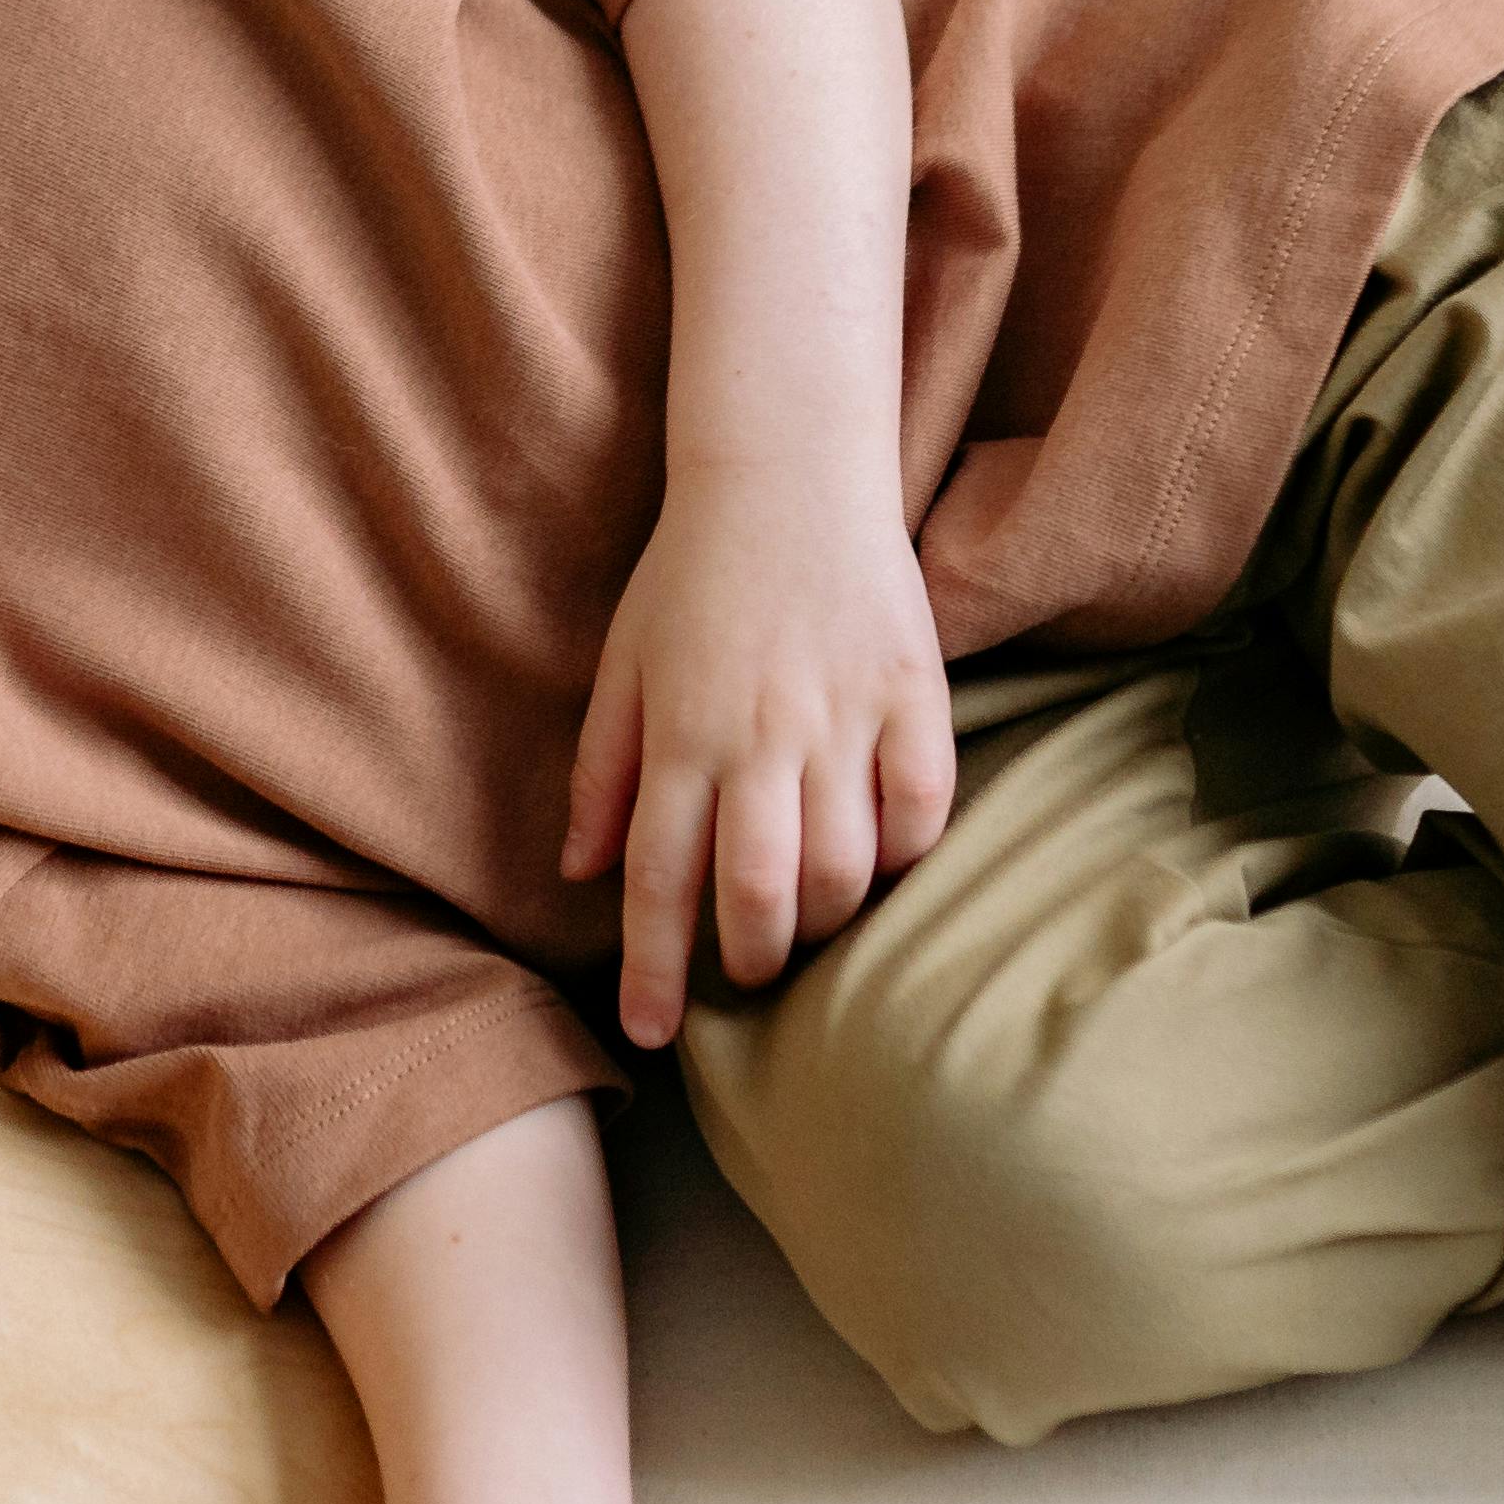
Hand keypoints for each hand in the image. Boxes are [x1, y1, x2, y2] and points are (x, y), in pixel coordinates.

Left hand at [561, 462, 953, 1046]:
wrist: (786, 470)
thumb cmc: (692, 571)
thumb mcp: (623, 663)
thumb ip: (601, 771)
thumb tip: (580, 873)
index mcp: (680, 733)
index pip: (660, 882)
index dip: (654, 972)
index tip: (650, 1033)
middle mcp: (760, 735)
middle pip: (760, 895)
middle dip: (751, 960)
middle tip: (747, 972)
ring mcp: (844, 715)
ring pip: (846, 868)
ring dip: (826, 920)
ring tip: (809, 922)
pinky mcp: (913, 694)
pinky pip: (923, 811)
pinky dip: (904, 855)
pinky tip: (880, 857)